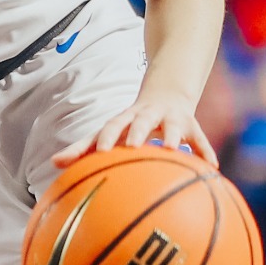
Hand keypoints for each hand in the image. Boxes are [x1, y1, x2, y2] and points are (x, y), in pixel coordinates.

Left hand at [56, 89, 216, 169]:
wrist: (166, 95)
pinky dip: (205, 152)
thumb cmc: (130, 123)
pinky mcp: (191, 125)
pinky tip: (212, 170)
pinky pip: (200, 140)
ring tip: (173, 150)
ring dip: (172, 137)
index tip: (101, 151)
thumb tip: (53, 163)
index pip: (112, 125)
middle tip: (133, 146)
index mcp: (125, 119)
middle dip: (137, 131)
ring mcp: (171, 119)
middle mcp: (147, 116)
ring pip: (172, 126)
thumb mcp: (109, 132)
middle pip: (140, 120)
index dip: (107, 136)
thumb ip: (83, 149)